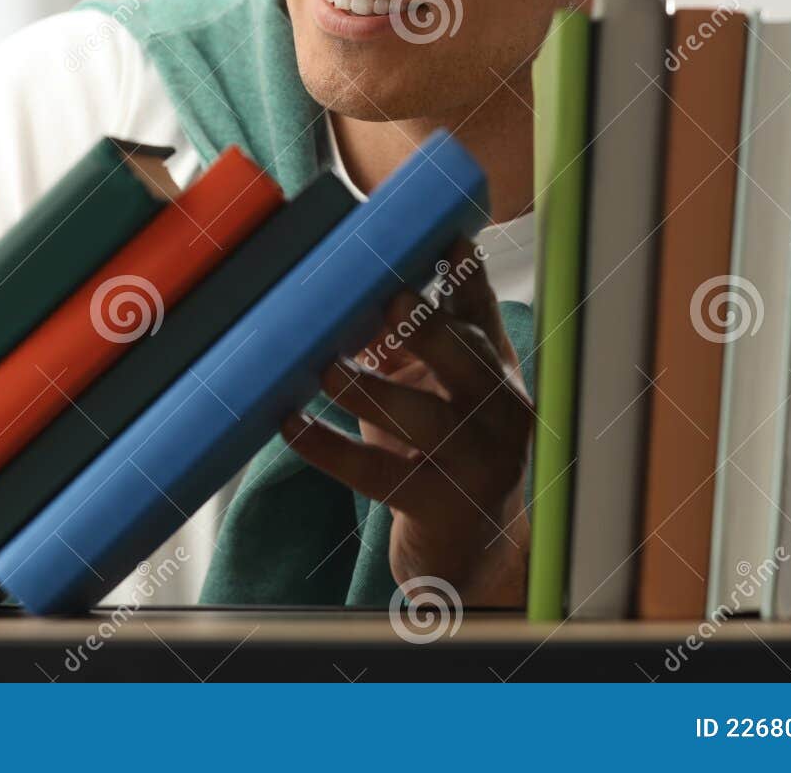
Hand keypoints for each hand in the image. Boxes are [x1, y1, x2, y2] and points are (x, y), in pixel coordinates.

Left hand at [281, 240, 532, 605]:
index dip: (464, 277)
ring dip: (369, 388)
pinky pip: (377, 473)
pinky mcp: (439, 506)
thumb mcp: (441, 392)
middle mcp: (500, 415)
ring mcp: (476, 463)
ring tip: (325, 367)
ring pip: (422, 417)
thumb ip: (417, 340)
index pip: (483, 316)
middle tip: (389, 299)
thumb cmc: (443, 454)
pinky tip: (290, 424)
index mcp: (498, 374)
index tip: (444, 240)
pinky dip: (328, 447)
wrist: (473, 551)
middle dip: (427, 327)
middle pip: (468, 359)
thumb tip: (364, 279)